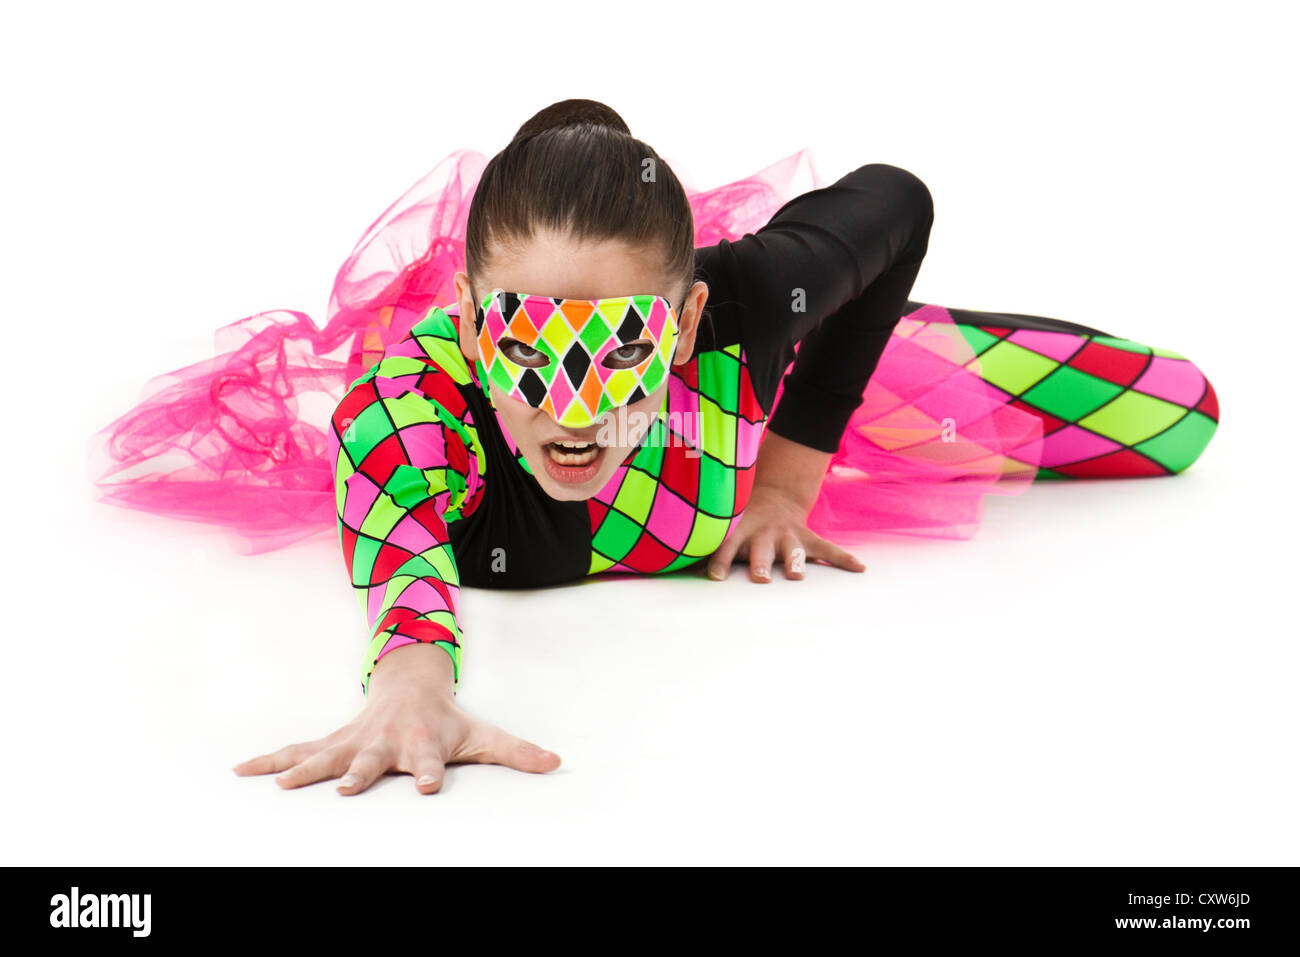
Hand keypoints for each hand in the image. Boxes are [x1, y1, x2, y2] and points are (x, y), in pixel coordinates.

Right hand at [232, 643, 560, 794]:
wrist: (411, 684)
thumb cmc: (448, 719)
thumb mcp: (484, 734)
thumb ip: (517, 752)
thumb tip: (557, 762)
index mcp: (423, 744)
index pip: (429, 762)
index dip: (430, 774)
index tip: (428, 787)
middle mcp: (385, 742)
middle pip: (371, 761)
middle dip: (360, 773)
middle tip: (348, 787)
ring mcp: (355, 741)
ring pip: (326, 755)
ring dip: (303, 768)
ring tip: (281, 782)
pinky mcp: (332, 742)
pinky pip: (298, 750)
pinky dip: (270, 759)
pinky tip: (241, 770)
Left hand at [706, 482, 866, 581]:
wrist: (773, 493)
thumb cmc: (739, 519)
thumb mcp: (721, 525)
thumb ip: (700, 544)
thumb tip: (662, 563)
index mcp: (740, 532)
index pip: (726, 547)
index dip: (719, 561)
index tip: (715, 578)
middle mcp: (763, 534)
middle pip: (761, 552)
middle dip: (760, 565)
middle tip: (759, 578)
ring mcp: (787, 535)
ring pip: (793, 550)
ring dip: (795, 562)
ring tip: (798, 575)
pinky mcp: (807, 537)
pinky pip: (828, 549)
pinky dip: (844, 559)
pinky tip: (860, 568)